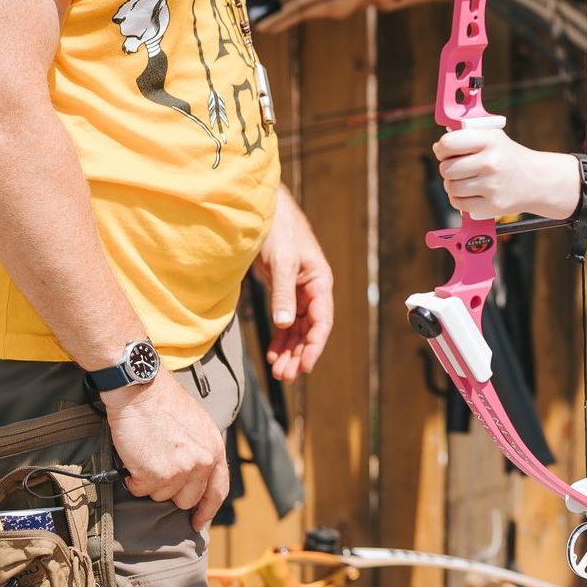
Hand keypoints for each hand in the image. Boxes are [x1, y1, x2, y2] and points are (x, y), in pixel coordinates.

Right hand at [103, 374, 228, 531]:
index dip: (207, 509)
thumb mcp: (197, 427)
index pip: (218, 490)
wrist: (141, 390)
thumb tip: (194, 479)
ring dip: (150, 481)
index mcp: (215, 448)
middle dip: (169, 490)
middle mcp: (203, 461)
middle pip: (186, 499)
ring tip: (147, 454)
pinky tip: (135, 457)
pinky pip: (140, 490)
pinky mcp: (156, 473)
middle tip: (157, 468)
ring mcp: (180, 469)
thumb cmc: (164, 405)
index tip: (197, 522)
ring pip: (160, 496)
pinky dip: (133, 478)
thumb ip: (200, 452)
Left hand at [252, 186, 334, 381]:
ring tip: (278, 371)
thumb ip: (283, 293)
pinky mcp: (283, 289)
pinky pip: (285, 319)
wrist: (263, 210)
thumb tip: (285, 324)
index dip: (315, 345)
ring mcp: (297, 290)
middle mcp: (312, 289)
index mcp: (320, 281)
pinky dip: (280, 337)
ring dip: (289, 349)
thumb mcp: (282, 262)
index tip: (304, 367)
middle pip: (311, 329)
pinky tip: (272, 352)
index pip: (322, 320)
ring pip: (297, 328)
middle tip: (285, 376)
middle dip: (299, 353)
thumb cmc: (279, 230)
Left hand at [434, 128, 574, 220]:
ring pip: (451, 187)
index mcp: (490, 140)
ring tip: (464, 181)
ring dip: (452, 185)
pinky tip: (467, 193)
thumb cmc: (508, 157)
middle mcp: (491, 162)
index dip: (441, 149)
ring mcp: (492, 185)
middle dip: (447, 169)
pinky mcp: (493, 205)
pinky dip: (458, 199)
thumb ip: (466, 138)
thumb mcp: (494, 138)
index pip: (449, 144)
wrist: (537, 180)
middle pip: (446, 169)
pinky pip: (459, 203)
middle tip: (458, 168)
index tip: (445, 152)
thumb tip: (437, 148)